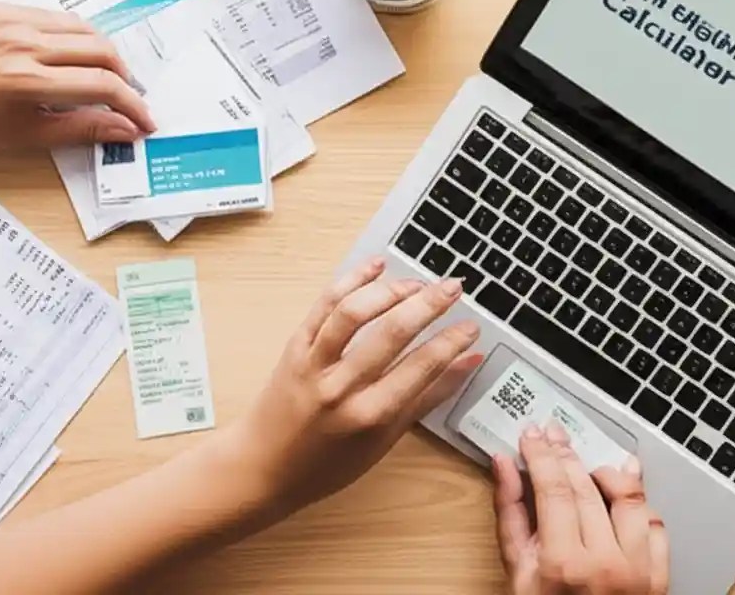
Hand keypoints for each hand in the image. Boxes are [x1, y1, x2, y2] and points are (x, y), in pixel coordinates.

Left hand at [0, 2, 154, 147]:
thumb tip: (123, 129)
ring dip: (103, 53)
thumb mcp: (22, 134)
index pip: (103, 86)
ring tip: (103, 75)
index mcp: (26, 80)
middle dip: (125, 77)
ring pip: (83, 28)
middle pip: (102, 50)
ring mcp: (10, 20)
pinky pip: (53, 16)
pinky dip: (72, 36)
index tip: (144, 119)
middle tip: (126, 97)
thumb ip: (80, 129)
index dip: (132, 104)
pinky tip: (68, 55)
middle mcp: (22, 43)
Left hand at [221, 257, 484, 513]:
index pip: (421, 366)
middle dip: (430, 304)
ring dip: (391, 290)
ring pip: (354, 312)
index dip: (452, 341)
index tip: (471, 327)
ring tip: (417, 283)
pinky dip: (351, 280)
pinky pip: (324, 306)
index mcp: (369, 416)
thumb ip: (429, 397)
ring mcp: (314, 364)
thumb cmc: (327, 464)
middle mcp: (341, 387)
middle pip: (393, 332)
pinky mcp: (294, 347)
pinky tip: (376, 266)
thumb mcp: (385, 440)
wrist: (263, 468)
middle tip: (454, 288)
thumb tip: (467, 363)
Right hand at [494, 423, 669, 594]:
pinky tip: (626, 493)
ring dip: (609, 474)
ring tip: (590, 464)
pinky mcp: (659, 579)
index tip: (533, 433)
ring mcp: (638, 571)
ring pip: (630, 498)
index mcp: (564, 564)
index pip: (554, 488)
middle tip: (555, 434)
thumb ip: (511, 516)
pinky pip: (656, 526)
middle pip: (587, 488)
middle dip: (568, 454)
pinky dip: (641, 505)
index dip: (542, 453)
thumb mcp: (516, 576)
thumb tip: (505, 467)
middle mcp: (606, 564)